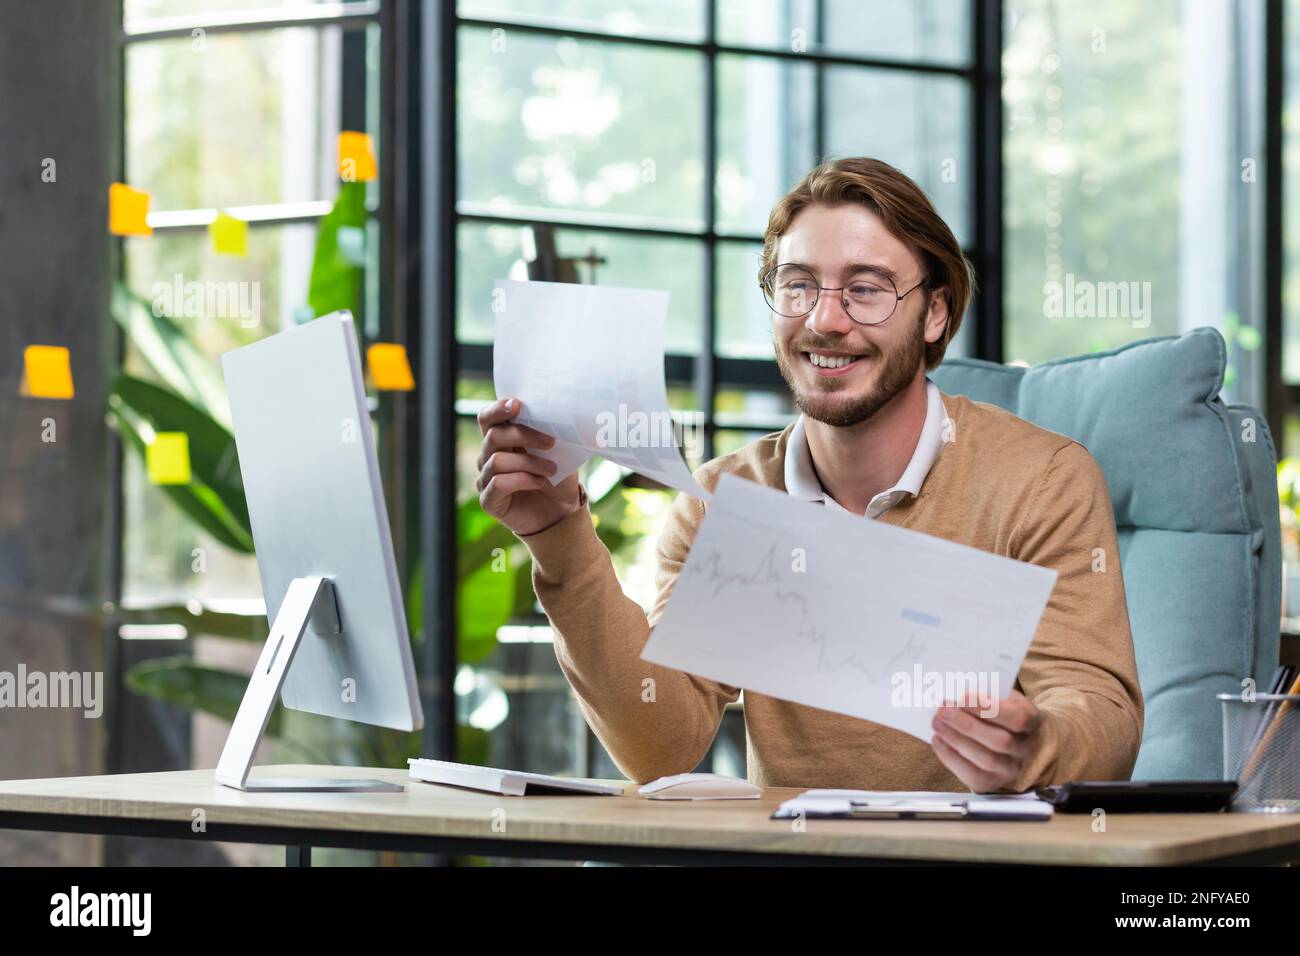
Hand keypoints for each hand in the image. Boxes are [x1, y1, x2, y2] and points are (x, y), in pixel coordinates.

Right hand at [476, 397, 580, 535]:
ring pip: (498, 460)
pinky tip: (539, 482)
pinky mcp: (488, 500)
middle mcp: (487, 456)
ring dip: (530, 463)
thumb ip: (548, 433)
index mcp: (502, 439)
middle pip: (494, 435)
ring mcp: (485, 479)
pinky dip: (522, 480)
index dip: (498, 409)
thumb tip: (555, 413)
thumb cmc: (557, 478)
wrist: (561, 512)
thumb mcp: (557, 451)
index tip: (517, 404)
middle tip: (550, 443)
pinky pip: (498, 483)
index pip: (488, 418)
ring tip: (551, 470)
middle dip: (524, 435)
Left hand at [929, 689, 1042, 792]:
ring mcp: (1010, 768)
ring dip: (956, 739)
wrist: (1010, 736)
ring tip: (937, 722)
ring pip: (985, 760)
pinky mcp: (991, 782)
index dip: (989, 709)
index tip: (963, 696)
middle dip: (967, 725)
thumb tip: (953, 689)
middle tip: (943, 709)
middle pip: (999, 742)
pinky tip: (938, 740)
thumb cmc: (999, 709)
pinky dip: (950, 756)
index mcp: (1032, 721)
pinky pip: (971, 774)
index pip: (1016, 718)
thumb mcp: (1000, 695)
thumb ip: (984, 693)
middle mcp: (1025, 748)